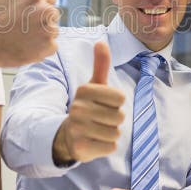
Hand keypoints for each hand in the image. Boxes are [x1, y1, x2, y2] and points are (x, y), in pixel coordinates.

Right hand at [0, 0, 59, 67]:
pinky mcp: (48, 47)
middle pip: (52, 15)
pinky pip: (52, 46)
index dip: (34, 7)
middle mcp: (45, 10)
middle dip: (39, 20)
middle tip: (19, 26)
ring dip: (41, 34)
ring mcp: (47, 30)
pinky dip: (41, 48)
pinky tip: (26, 46)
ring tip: (21, 36)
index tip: (19, 13)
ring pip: (52, 30)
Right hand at [52, 42, 124, 163]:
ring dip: (111, 133)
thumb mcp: (94, 86)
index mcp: (84, 90)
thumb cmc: (88, 107)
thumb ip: (100, 65)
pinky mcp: (81, 147)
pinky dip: (107, 146)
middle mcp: (78, 108)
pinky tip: (95, 142)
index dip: (116, 104)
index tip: (103, 105)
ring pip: (116, 133)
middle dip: (115, 120)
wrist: (69, 135)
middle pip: (119, 116)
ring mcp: (78, 128)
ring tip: (98, 130)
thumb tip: (100, 42)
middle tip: (100, 119)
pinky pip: (110, 147)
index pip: (120, 98)